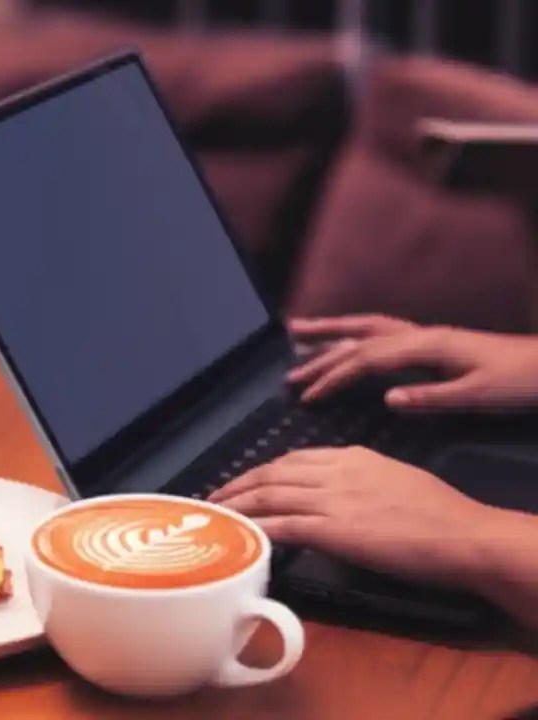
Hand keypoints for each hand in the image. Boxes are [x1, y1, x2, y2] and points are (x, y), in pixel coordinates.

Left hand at [208, 447, 498, 587]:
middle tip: (214, 498)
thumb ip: (361, 482)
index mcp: (351, 457)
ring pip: (269, 496)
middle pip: (270, 473)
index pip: (292, 459)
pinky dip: (257, 529)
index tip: (243, 482)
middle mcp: (335, 472)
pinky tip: (241, 536)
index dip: (261, 471)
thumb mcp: (394, 480)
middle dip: (237, 485)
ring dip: (236, 506)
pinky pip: (283, 525)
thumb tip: (340, 497)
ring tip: (215, 517)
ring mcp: (332, 499)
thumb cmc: (440, 515)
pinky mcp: (333, 529)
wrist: (463, 535)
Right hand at [287, 315, 537, 411]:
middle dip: (320, 353)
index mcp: (427, 346)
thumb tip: (386, 398)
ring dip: (330, 332)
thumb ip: (431, 397)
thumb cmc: (519, 381)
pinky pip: (381, 332)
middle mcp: (420, 335)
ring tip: (298, 333)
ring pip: (366, 329)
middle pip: (358, 339)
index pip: (366, 360)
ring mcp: (426, 335)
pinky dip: (355, 333)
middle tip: (288, 371)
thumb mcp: (479, 395)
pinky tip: (346, 341)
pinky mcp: (433, 342)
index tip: (307, 396)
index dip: (333, 377)